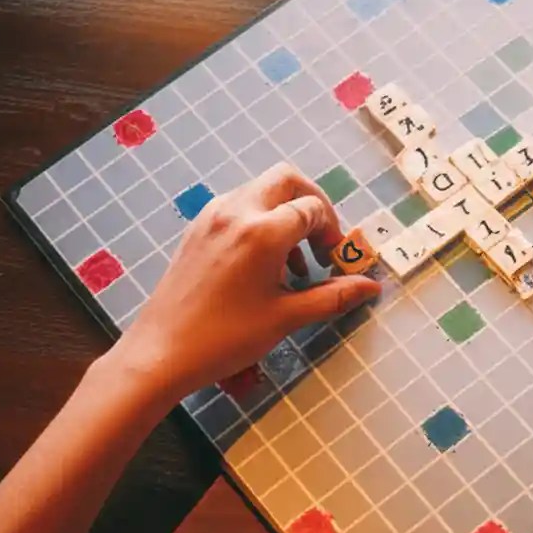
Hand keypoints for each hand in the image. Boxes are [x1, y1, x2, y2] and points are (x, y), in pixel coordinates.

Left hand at [105, 164, 381, 399]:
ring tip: (293, 262)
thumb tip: (371, 287)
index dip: (332, 231)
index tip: (334, 261)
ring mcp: (212, 216)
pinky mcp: (197, 229)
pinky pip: (238, 207)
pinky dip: (260, 221)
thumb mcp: (286, 317)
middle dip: (312, 203)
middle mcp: (236, 211)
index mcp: (262, 231)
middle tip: (321, 240)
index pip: (312, 208)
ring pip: (260, 190)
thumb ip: (332, 296)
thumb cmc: (226, 338)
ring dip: (285, 213)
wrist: (161, 352)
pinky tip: (262, 264)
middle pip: (286, 180)